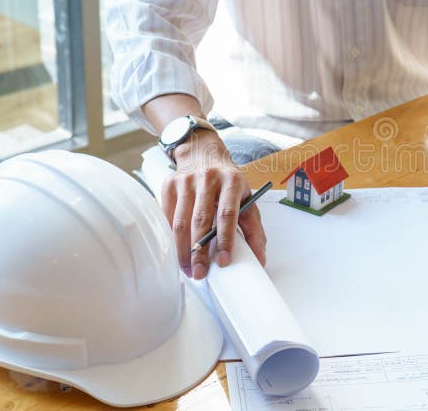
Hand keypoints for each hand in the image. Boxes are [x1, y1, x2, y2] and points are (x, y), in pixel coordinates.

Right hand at [161, 130, 266, 278]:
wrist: (204, 154)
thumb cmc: (228, 183)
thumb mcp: (246, 199)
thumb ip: (254, 228)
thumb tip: (260, 259)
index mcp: (232, 181)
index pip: (228, 214)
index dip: (225, 239)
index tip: (223, 261)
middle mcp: (209, 178)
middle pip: (201, 220)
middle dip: (199, 252)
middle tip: (200, 273)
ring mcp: (186, 180)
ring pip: (180, 221)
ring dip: (182, 250)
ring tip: (188, 269)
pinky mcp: (169, 185)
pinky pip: (167, 216)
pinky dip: (171, 237)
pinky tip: (176, 250)